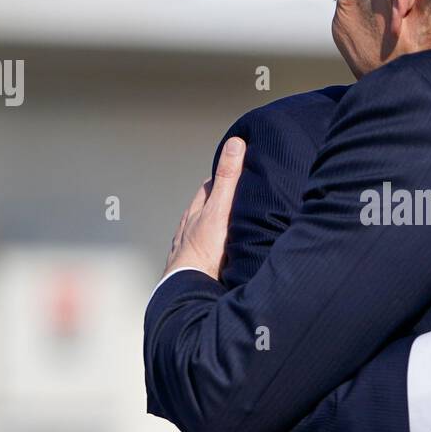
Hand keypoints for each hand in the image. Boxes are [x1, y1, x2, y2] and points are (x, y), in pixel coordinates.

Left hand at [165, 136, 245, 278]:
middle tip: (241, 199)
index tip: (240, 171)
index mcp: (197, 210)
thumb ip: (229, 178)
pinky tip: (222, 255)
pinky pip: (204, 252)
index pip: (210, 186)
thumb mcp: (221, 208)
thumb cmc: (206, 249)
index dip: (224, 178)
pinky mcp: (192, 267)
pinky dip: (213, 249)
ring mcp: (189, 248)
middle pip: (206, 208)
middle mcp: (189, 227)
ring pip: (203, 231)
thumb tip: (235, 143)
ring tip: (234, 229)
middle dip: (220, 203)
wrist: (192, 288)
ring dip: (216, 229)